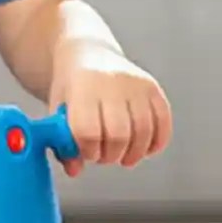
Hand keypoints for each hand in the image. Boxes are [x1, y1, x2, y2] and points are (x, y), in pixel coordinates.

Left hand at [48, 41, 171, 176]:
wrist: (87, 53)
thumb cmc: (71, 86)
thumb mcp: (58, 110)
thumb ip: (62, 142)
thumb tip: (74, 170)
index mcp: (83, 86)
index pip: (88, 131)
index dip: (87, 150)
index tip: (85, 152)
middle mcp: (112, 83)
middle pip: (118, 135)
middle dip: (110, 155)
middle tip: (103, 155)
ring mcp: (136, 84)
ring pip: (143, 132)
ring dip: (132, 154)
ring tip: (121, 155)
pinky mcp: (153, 88)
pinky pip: (163, 122)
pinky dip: (156, 143)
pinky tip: (144, 149)